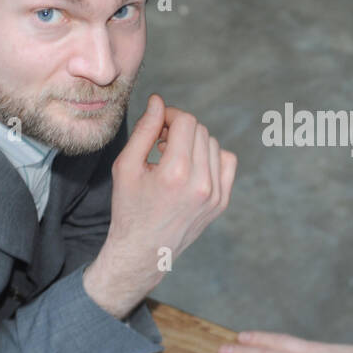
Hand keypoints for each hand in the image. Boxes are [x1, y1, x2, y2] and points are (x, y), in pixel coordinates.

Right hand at [85, 93, 235, 317]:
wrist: (143, 251)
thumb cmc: (129, 208)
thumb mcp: (126, 166)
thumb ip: (144, 130)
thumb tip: (158, 101)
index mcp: (176, 173)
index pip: (186, 122)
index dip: (170, 116)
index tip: (157, 125)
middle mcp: (201, 184)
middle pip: (200, 131)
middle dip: (180, 129)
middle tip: (160, 143)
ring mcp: (215, 195)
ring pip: (213, 144)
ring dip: (194, 143)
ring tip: (172, 158)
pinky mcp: (222, 202)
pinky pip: (226, 161)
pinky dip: (211, 157)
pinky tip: (191, 168)